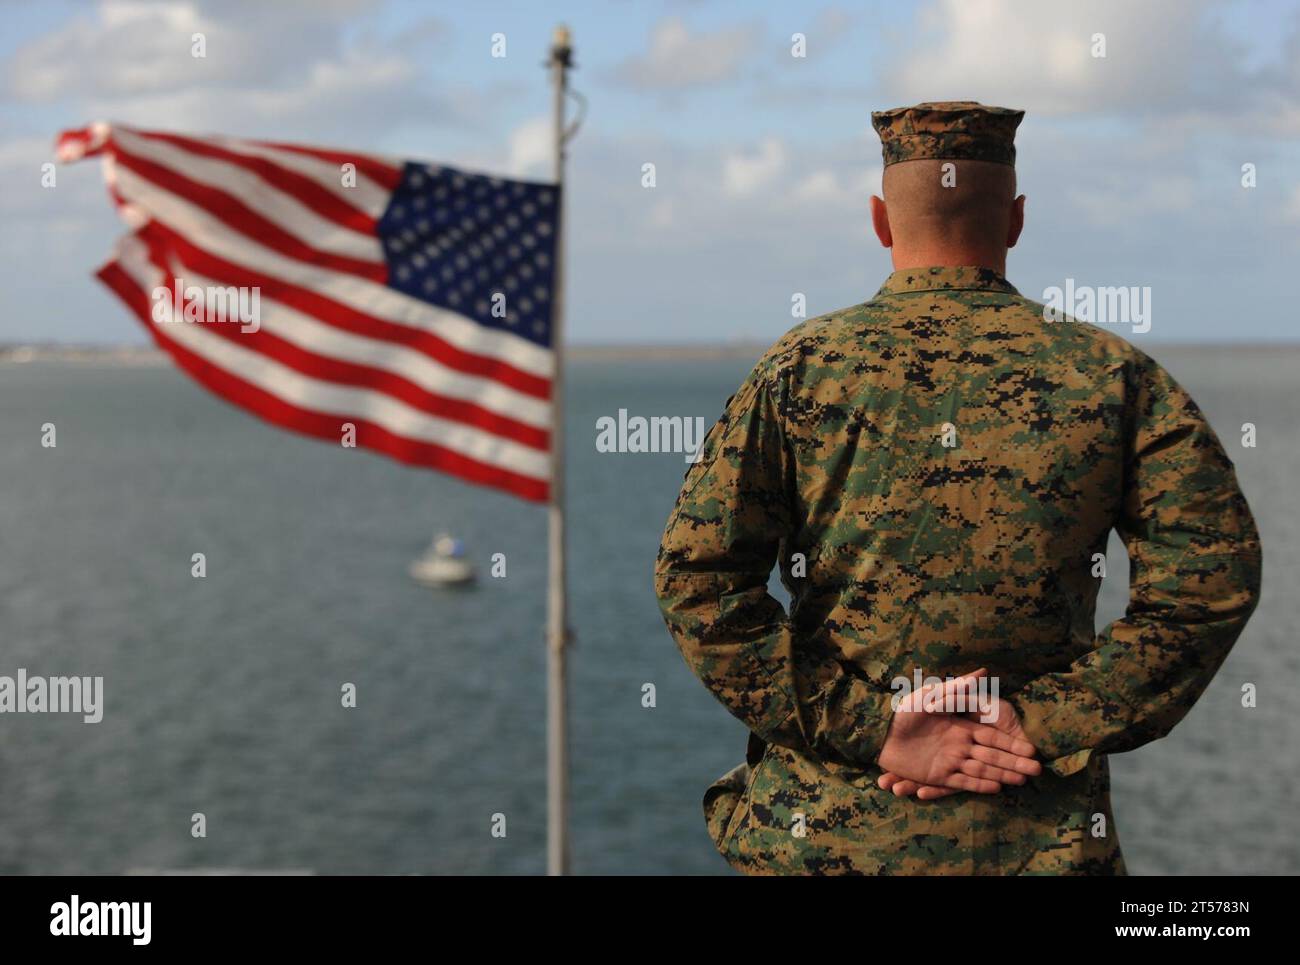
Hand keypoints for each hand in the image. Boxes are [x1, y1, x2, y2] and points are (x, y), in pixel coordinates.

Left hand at [876, 672, 1040, 795]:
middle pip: (991, 757)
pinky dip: (978, 785)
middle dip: (1014, 763)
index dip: (1012, 742)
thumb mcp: (930, 695)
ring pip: (981, 771)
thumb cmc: (905, 710)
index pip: (992, 737)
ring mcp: (949, 762)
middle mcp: (959, 746)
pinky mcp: (937, 775)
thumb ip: (956, 688)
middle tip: (1037, 771)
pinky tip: (996, 789)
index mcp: (959, 727)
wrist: (880, 731)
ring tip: (1022, 783)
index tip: (1033, 748)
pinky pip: (960, 783)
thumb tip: (984, 670)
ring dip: (1001, 775)